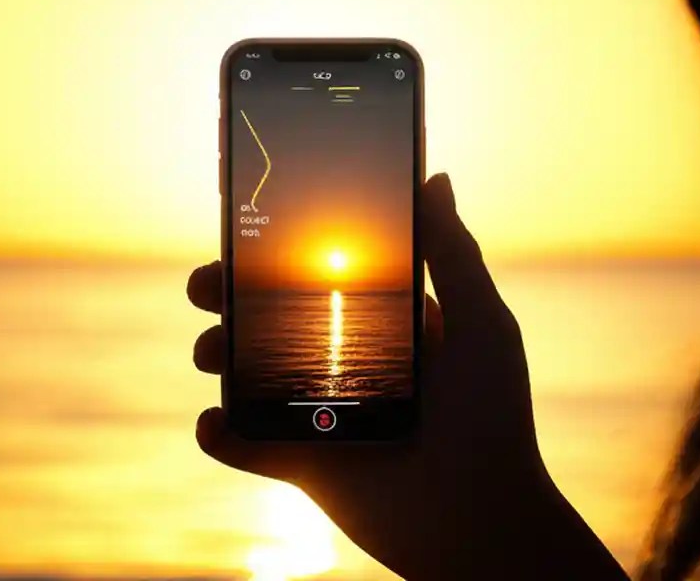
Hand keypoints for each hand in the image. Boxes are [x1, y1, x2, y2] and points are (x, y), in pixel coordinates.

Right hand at [188, 174, 622, 578]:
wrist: (481, 521)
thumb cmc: (494, 419)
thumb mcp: (480, 325)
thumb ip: (453, 253)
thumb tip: (435, 178)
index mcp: (382, 323)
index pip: (319, 274)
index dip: (279, 252)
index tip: (245, 224)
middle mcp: (344, 362)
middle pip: (270, 318)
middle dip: (230, 297)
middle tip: (205, 286)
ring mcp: (320, 413)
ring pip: (249, 375)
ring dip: (218, 357)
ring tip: (212, 355)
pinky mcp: (304, 464)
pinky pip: (247, 444)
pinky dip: (221, 435)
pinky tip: (213, 424)